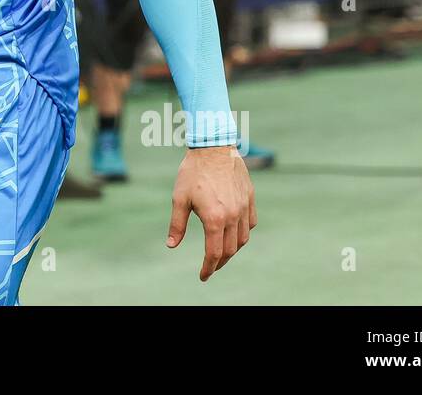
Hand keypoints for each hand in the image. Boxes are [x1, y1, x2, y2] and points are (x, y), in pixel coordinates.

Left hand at [166, 146, 256, 281]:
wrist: (213, 146)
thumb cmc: (192, 172)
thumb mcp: (179, 199)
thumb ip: (177, 225)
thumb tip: (171, 246)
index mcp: (214, 219)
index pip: (214, 253)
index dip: (208, 268)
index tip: (203, 276)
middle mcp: (232, 216)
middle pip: (230, 250)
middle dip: (220, 262)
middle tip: (210, 267)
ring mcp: (244, 207)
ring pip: (242, 238)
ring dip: (232, 249)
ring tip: (222, 253)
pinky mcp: (250, 198)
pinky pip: (250, 223)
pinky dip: (243, 232)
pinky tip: (234, 233)